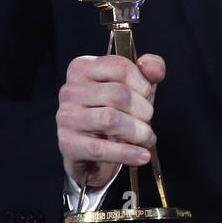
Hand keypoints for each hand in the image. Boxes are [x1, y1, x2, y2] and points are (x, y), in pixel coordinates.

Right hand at [56, 53, 163, 190]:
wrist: (91, 152)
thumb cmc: (113, 112)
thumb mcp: (134, 87)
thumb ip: (149, 71)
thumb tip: (155, 69)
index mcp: (83, 68)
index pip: (119, 67)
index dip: (142, 83)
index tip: (148, 95)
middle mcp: (70, 90)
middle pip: (118, 94)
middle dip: (143, 110)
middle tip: (148, 120)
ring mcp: (66, 117)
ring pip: (110, 120)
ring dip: (138, 132)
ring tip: (147, 138)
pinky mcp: (67, 143)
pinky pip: (101, 149)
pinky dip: (127, 153)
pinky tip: (142, 156)